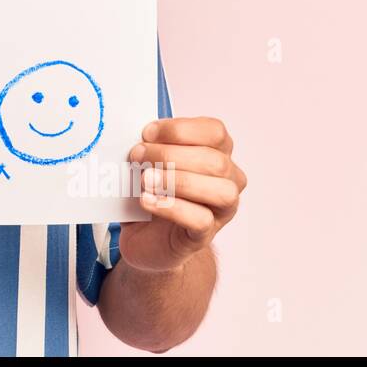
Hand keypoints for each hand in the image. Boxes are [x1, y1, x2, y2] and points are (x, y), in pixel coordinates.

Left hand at [119, 117, 246, 273]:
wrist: (146, 237)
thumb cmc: (152, 191)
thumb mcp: (150, 162)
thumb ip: (152, 147)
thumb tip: (140, 138)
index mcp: (218, 153)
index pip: (215, 132)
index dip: (180, 129)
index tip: (147, 133)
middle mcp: (228, 180)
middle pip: (215, 161)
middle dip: (170, 155)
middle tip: (138, 155)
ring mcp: (221, 210)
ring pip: (220, 191)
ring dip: (177, 181)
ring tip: (145, 179)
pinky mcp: (205, 235)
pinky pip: (201, 220)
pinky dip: (172, 207)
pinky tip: (147, 200)